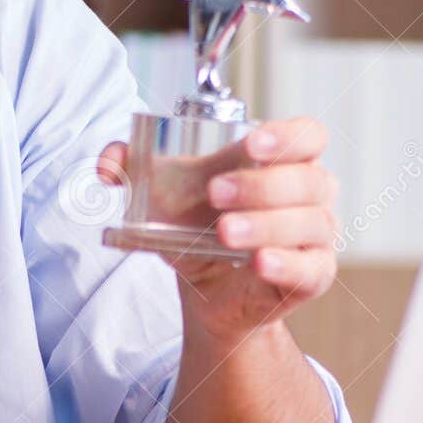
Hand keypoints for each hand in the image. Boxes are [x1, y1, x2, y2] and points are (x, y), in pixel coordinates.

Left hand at [97, 116, 338, 339]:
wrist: (205, 287)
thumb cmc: (195, 226)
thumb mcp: (161, 193)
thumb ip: (131, 167)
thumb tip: (107, 166)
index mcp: (281, 162)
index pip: (308, 135)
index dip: (288, 135)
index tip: (251, 143)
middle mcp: (309, 195)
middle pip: (309, 179)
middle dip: (261, 184)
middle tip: (214, 192)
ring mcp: (315, 237)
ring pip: (312, 222)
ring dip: (266, 224)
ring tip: (224, 232)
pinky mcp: (312, 276)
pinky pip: (311, 268)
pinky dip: (285, 263)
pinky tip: (259, 262)